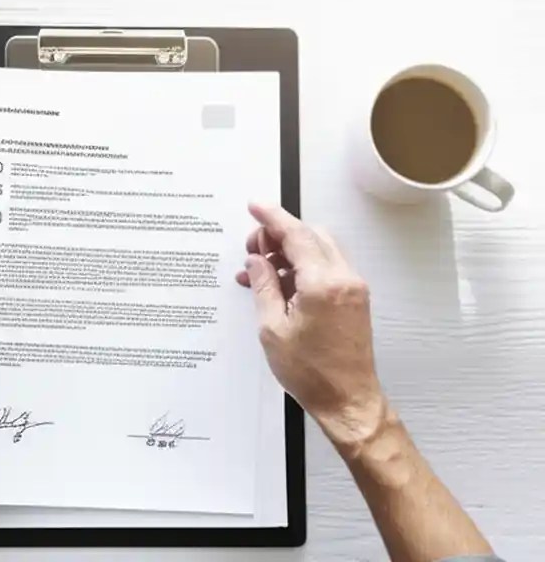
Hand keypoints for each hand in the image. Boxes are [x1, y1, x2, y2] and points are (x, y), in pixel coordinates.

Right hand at [236, 202, 386, 446]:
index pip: (296, 235)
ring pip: (319, 249)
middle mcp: (344, 279)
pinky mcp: (354, 298)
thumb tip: (256, 261)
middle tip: (252, 248)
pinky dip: (303, 266)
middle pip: (310, 236)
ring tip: (260, 271)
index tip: (254, 207)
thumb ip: (264, 287)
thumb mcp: (272, 328)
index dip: (272, 217)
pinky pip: (327, 268)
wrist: (348, 400)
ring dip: (290, 251)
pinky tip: (279, 284)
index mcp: (323, 284)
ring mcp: (353, 288)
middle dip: (279, 235)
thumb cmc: (311, 372)